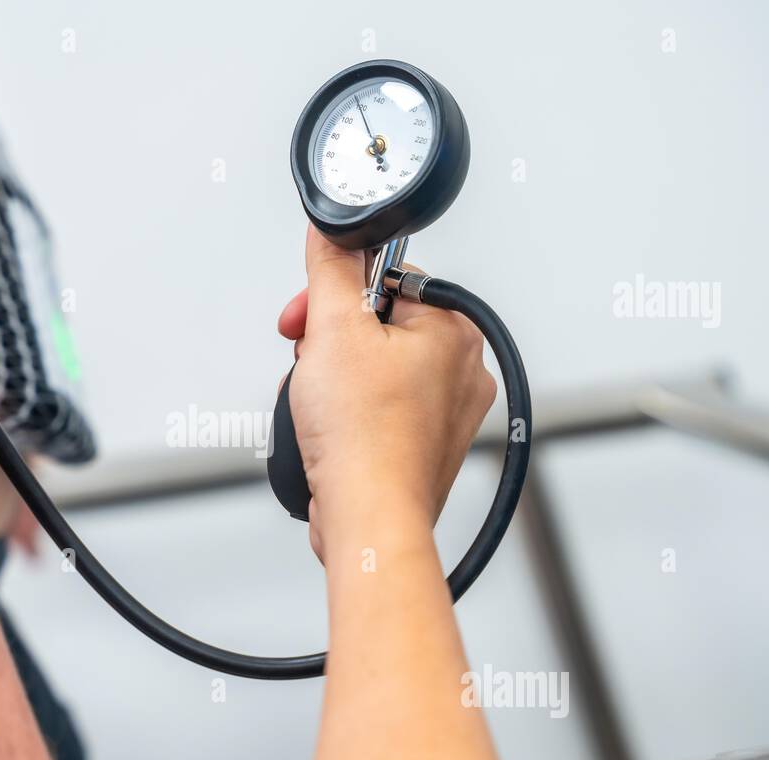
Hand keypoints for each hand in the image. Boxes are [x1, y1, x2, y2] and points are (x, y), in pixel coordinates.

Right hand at [276, 226, 495, 557]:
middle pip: (380, 322)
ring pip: (376, 367)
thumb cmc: (364, 438)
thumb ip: (332, 268)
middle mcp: (461, 369)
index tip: (308, 316)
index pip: (389, 277)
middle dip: (331, 337)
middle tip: (308, 357)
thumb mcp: (334, 329)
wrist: (369, 517)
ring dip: (336, 374)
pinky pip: (380, 408)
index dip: (337, 292)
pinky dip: (351, 411)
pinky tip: (332, 428)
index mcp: (454, 330)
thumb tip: (333, 232)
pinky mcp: (425, 446)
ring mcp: (446, 413)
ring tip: (320, 401)